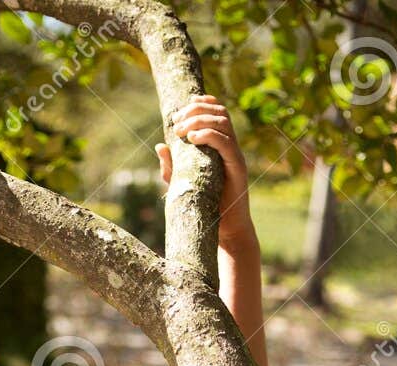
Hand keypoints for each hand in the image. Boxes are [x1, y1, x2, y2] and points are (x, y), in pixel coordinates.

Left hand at [156, 94, 254, 249]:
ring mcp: (235, 156)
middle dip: (195, 111)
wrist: (226, 231)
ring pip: (223, 122)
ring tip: (182, 132)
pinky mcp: (237, 167)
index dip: (200, 103)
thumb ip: (171, 167)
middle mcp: (230, 146)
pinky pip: (225, 142)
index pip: (216, 111)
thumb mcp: (183, 184)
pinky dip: (208, 135)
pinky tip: (192, 140)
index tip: (180, 111)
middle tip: (177, 123)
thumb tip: (159, 146)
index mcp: (220, 145)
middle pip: (219, 112)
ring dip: (200, 121)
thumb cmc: (206, 208)